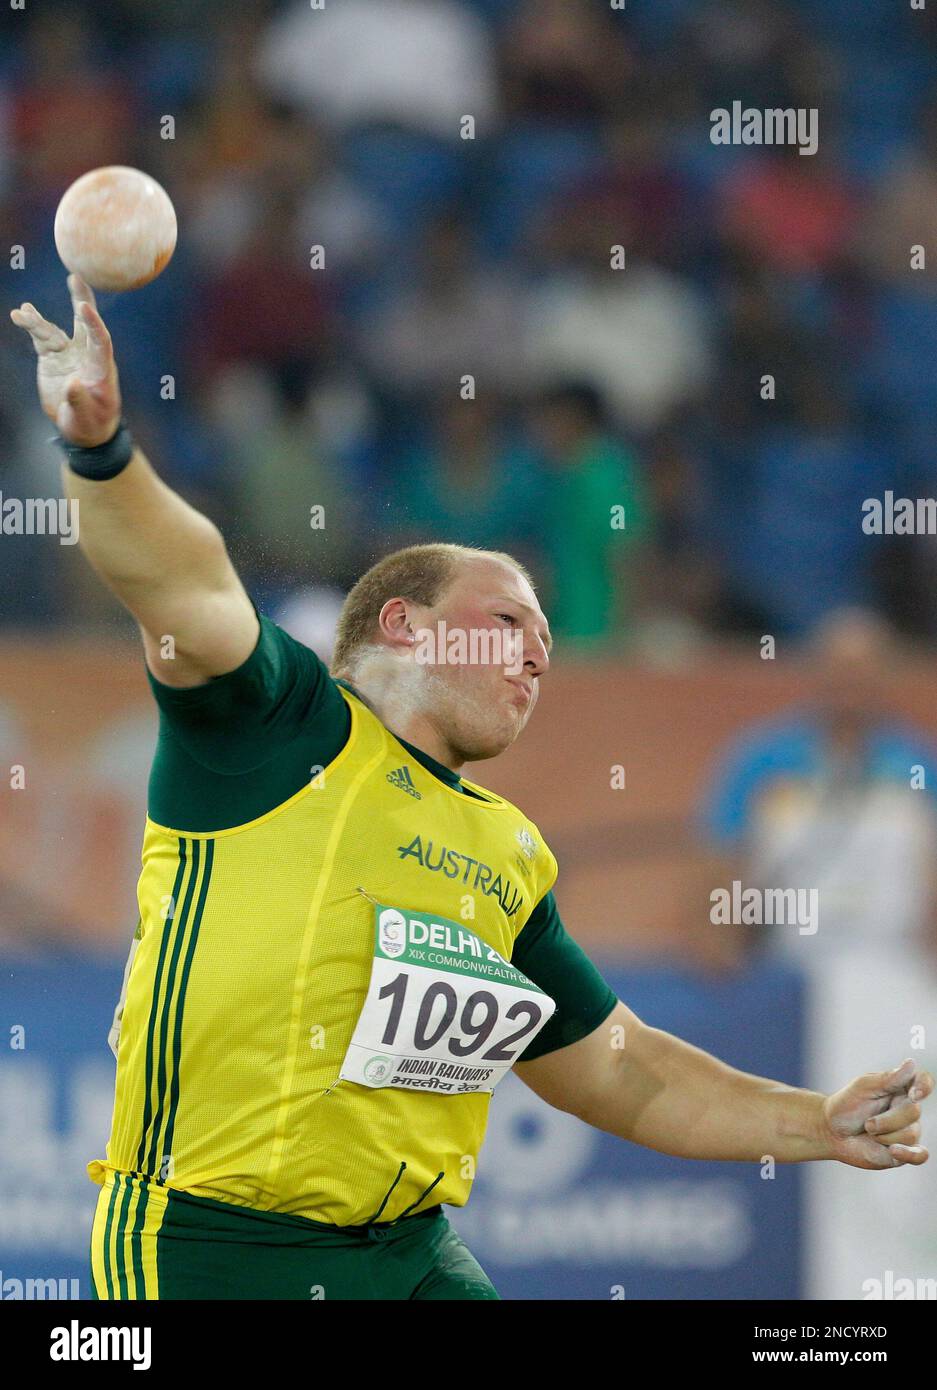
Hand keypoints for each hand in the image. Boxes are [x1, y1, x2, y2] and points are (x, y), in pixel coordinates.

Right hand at [10, 273, 120, 446]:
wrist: (82, 429)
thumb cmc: (91, 425)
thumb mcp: (86, 417)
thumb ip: (79, 401)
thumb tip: (72, 383)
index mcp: (101, 368)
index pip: (100, 340)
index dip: (93, 323)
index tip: (84, 307)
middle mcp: (86, 356)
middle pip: (84, 323)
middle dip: (80, 299)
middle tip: (75, 277)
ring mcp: (69, 355)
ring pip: (54, 331)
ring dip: (37, 322)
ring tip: (21, 313)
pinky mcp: (53, 358)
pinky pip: (41, 339)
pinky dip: (31, 327)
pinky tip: (21, 314)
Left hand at [822, 1058, 932, 1169]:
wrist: (832, 1132)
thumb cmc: (846, 1105)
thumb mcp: (863, 1087)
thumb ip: (889, 1078)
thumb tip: (911, 1063)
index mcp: (900, 1088)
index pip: (924, 1082)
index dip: (924, 1087)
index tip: (913, 1094)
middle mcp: (908, 1109)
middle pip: (913, 1112)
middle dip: (886, 1120)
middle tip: (867, 1123)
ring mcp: (908, 1130)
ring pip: (911, 1134)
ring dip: (884, 1135)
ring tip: (869, 1132)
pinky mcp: (905, 1152)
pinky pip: (920, 1155)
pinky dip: (909, 1154)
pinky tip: (892, 1151)